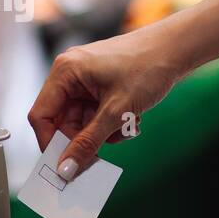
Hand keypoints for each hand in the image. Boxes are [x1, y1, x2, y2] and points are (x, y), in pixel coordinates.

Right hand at [27, 27, 181, 180]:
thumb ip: (88, 143)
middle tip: (101, 156)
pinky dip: (111, 122)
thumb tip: (66, 169)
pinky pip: (95, 114)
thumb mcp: (117, 112)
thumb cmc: (147, 68)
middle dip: (84, 139)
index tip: (65, 166)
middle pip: (62, 121)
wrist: (177, 48)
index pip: (41, 115)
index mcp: (65, 72)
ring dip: (103, 132)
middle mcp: (70, 74)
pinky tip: (132, 119)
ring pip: (82, 121)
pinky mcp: (99, 84)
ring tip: (128, 127)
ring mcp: (85, 79)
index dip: (50, 143)